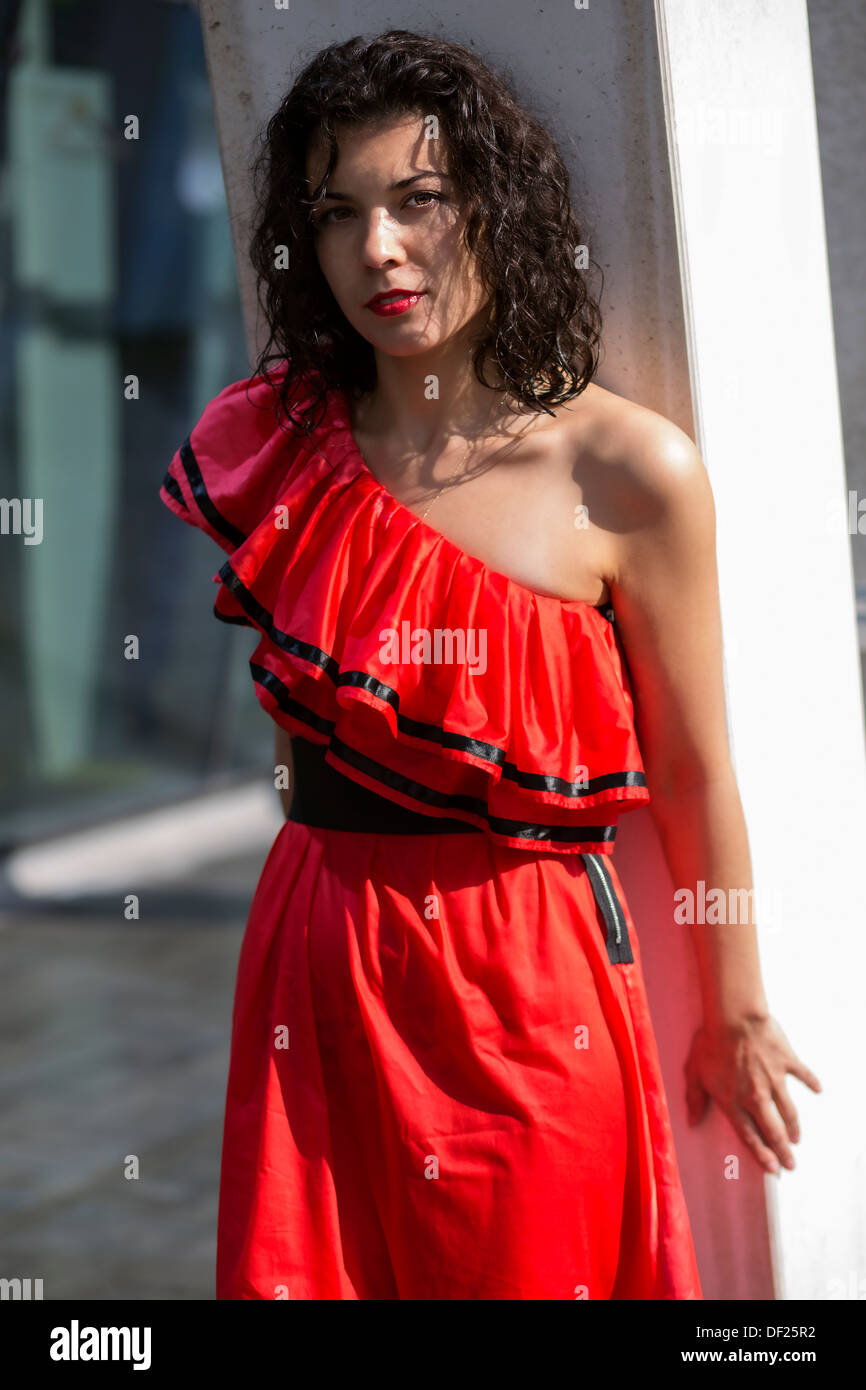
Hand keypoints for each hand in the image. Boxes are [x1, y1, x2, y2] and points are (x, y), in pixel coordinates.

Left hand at [684, 1015, 821, 1174]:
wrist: (734, 1018)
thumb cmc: (710, 1042)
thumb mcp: (694, 1072)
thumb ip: (694, 1098)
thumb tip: (691, 1121)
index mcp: (734, 1101)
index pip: (749, 1135)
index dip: (761, 1153)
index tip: (771, 1168)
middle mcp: (756, 1096)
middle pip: (773, 1130)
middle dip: (783, 1150)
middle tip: (791, 1164)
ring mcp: (774, 1080)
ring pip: (788, 1111)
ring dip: (794, 1126)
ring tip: (797, 1138)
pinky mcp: (786, 1062)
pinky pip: (802, 1075)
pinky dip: (811, 1082)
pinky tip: (817, 1090)